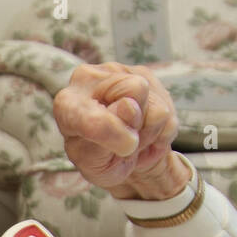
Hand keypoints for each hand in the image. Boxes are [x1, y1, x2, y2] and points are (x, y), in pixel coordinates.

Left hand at [53, 62, 186, 199]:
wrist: (121, 158)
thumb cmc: (99, 160)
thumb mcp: (95, 163)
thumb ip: (104, 139)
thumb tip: (129, 107)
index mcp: (68, 103)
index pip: (93, 111)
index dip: (112, 132)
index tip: (124, 148)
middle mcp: (92, 78)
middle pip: (136, 89)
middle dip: (137, 125)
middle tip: (125, 142)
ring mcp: (121, 72)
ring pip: (156, 107)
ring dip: (149, 133)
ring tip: (133, 137)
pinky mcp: (147, 78)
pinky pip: (169, 114)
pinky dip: (161, 133)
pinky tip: (144, 131)